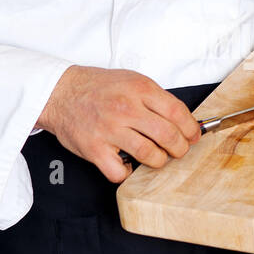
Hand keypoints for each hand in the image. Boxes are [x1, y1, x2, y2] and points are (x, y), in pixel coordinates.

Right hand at [35, 65, 202, 183]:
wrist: (61, 93)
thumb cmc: (98, 88)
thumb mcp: (131, 80)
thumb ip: (155, 98)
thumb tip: (182, 120)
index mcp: (138, 89)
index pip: (177, 112)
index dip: (190, 128)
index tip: (193, 136)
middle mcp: (125, 109)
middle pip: (168, 135)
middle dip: (180, 148)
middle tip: (178, 150)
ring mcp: (110, 130)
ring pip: (150, 154)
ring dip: (159, 160)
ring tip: (157, 157)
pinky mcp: (95, 149)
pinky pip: (120, 172)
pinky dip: (128, 173)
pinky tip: (129, 165)